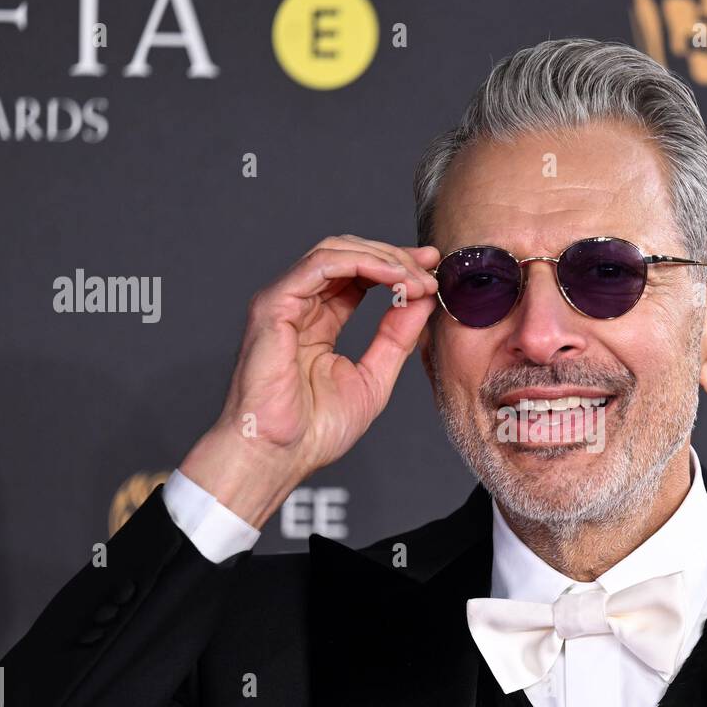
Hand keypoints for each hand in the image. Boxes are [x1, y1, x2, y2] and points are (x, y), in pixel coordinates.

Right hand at [179, 235, 440, 527]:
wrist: (279, 455)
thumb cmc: (314, 430)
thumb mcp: (374, 376)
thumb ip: (397, 337)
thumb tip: (422, 301)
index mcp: (318, 323)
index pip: (358, 276)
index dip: (396, 267)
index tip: (432, 270)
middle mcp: (299, 306)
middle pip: (349, 255)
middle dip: (394, 256)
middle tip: (430, 267)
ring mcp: (283, 301)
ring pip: (336, 251)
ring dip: (384, 258)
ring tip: (416, 278)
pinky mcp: (274, 304)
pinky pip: (322, 265)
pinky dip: (363, 264)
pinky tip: (394, 278)